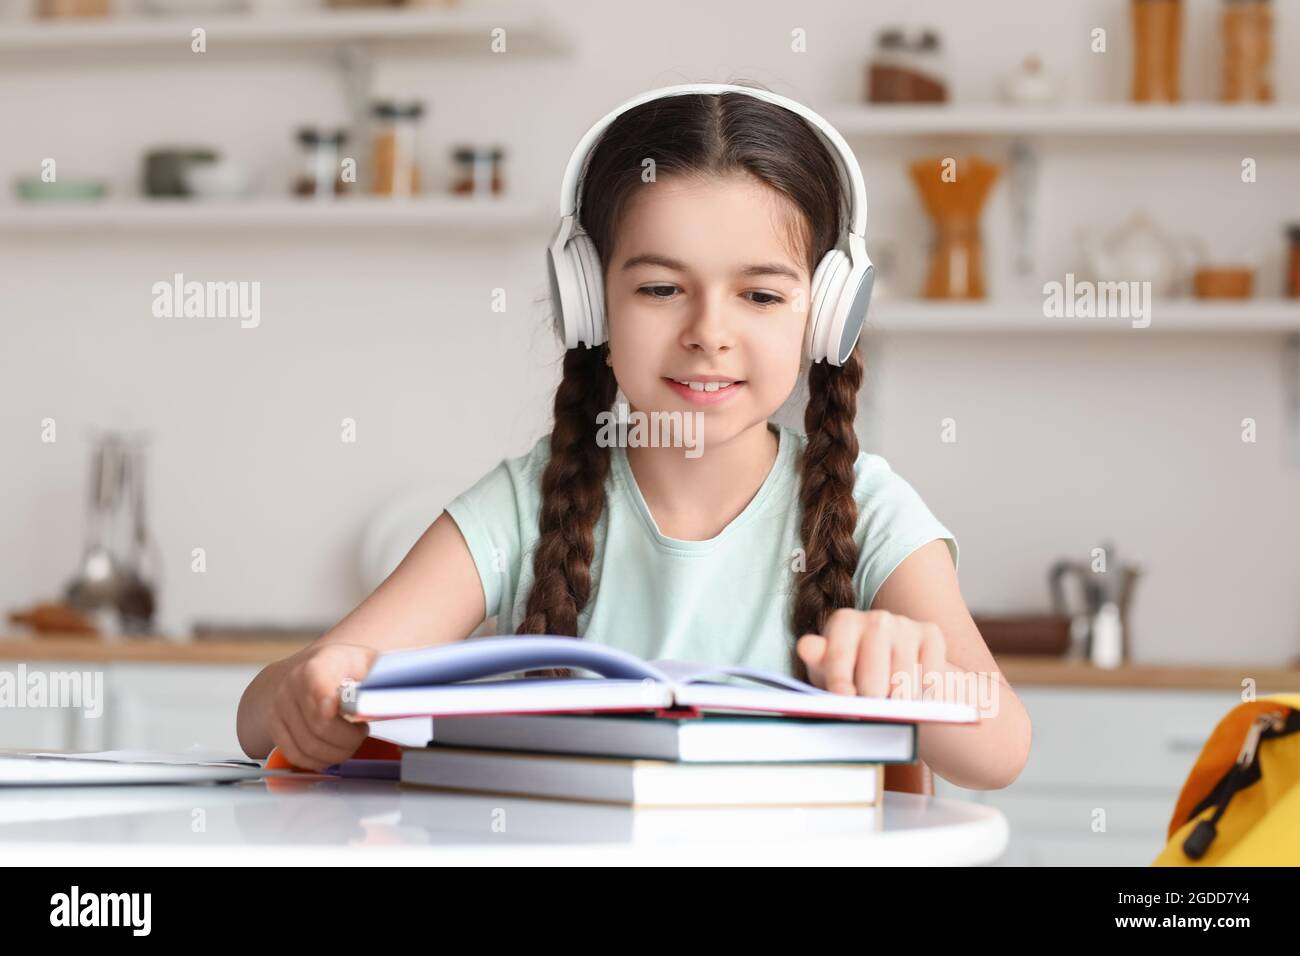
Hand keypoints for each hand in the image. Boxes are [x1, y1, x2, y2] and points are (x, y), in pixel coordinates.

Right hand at [270, 642, 376, 770]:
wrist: (319, 665)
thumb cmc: (349, 667)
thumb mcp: (371, 664)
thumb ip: (383, 680)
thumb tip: (398, 699)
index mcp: (316, 668)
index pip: (323, 705)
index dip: (344, 727)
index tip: (362, 725)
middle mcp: (291, 685)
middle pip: (318, 732)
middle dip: (346, 744)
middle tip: (359, 736)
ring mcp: (280, 706)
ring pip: (305, 748)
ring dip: (333, 754)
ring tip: (348, 743)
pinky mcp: (274, 724)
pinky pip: (293, 754)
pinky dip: (316, 760)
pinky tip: (331, 751)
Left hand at [797, 608, 946, 699]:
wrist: (893, 668)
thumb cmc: (852, 672)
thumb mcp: (829, 670)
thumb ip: (818, 662)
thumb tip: (807, 647)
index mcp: (843, 623)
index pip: (839, 657)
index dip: (840, 684)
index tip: (843, 700)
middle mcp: (875, 618)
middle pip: (874, 677)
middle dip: (872, 700)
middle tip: (872, 708)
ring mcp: (904, 625)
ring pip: (904, 682)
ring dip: (900, 702)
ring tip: (892, 703)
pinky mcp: (931, 634)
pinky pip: (931, 677)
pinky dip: (926, 696)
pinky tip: (917, 697)